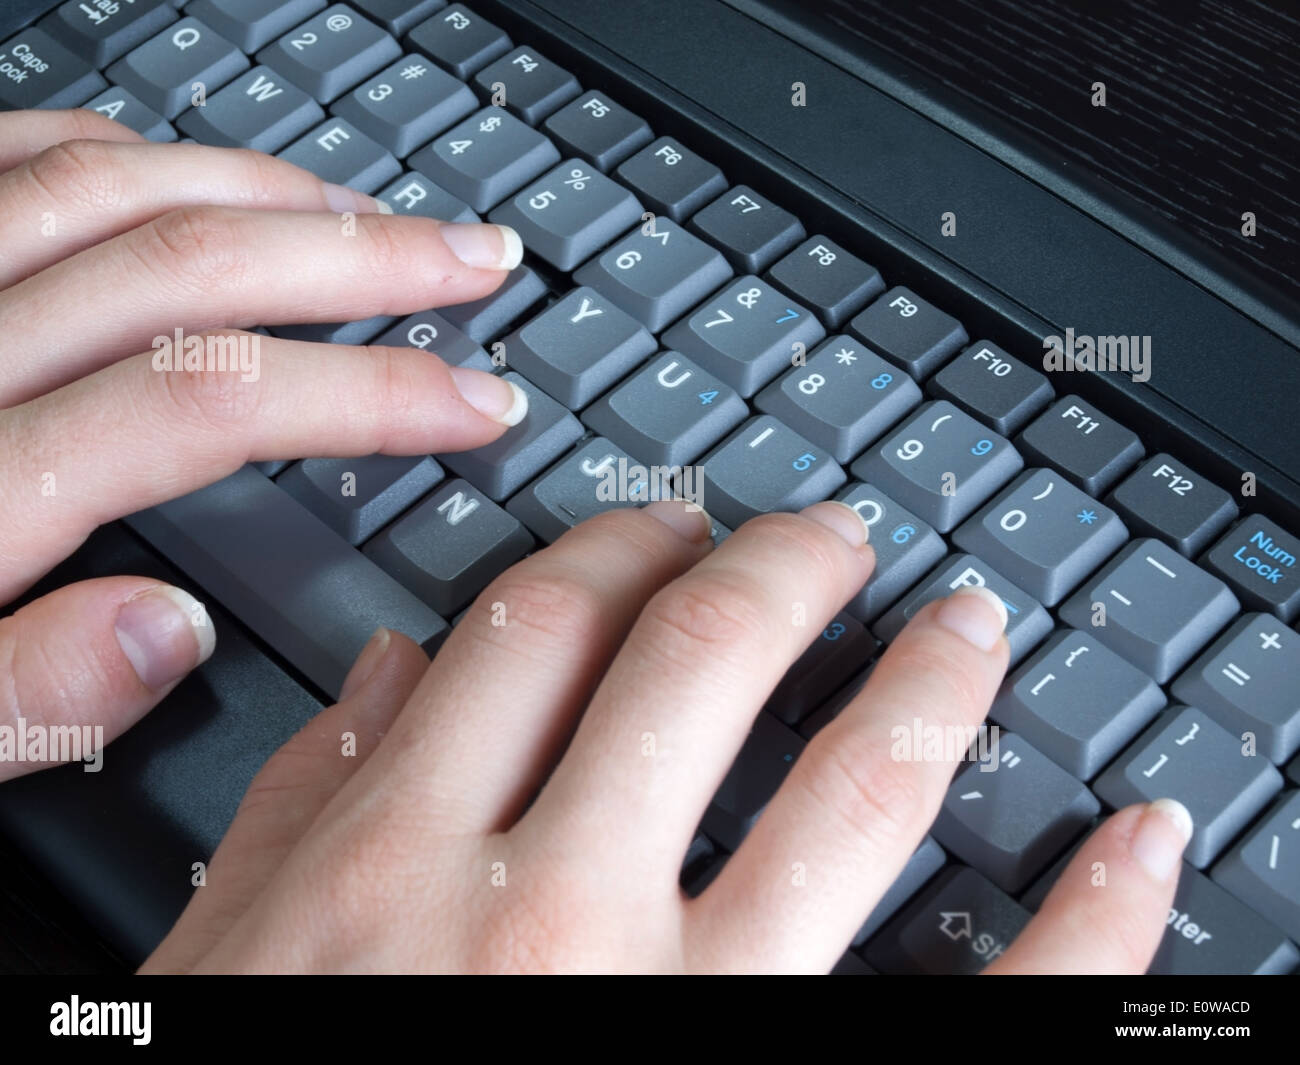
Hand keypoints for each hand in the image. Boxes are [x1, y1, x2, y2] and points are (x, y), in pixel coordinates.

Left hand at [0, 109, 523, 782]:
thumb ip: (22, 697)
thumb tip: (171, 631)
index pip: (209, 402)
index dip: (369, 394)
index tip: (474, 402)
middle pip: (185, 266)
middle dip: (360, 258)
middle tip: (475, 258)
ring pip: (111, 188)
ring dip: (269, 190)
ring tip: (377, 213)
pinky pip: (8, 155)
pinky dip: (126, 148)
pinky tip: (200, 172)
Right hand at [140, 500, 1190, 973]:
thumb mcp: (229, 961)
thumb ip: (297, 808)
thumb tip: (387, 675)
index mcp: (400, 863)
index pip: (539, 631)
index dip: (617, 545)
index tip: (669, 526)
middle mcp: (550, 916)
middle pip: (701, 659)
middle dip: (783, 568)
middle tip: (835, 538)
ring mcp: (689, 1007)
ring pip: (855, 791)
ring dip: (934, 683)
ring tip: (969, 627)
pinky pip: (993, 1006)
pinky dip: (1091, 921)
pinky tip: (1137, 853)